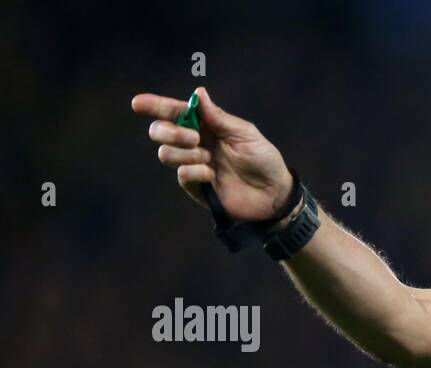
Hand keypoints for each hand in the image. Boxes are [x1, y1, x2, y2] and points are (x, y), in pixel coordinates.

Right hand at [131, 87, 294, 221]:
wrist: (274, 193)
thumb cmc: (263, 159)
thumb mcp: (244, 133)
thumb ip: (218, 117)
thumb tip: (197, 93)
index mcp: (206, 126)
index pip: (174, 112)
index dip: (154, 106)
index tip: (137, 103)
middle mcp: (195, 143)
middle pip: (160, 131)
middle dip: (170, 131)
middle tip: (195, 138)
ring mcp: (194, 164)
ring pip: (166, 153)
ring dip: (186, 154)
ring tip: (209, 159)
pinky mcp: (196, 186)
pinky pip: (182, 174)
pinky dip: (195, 172)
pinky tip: (212, 176)